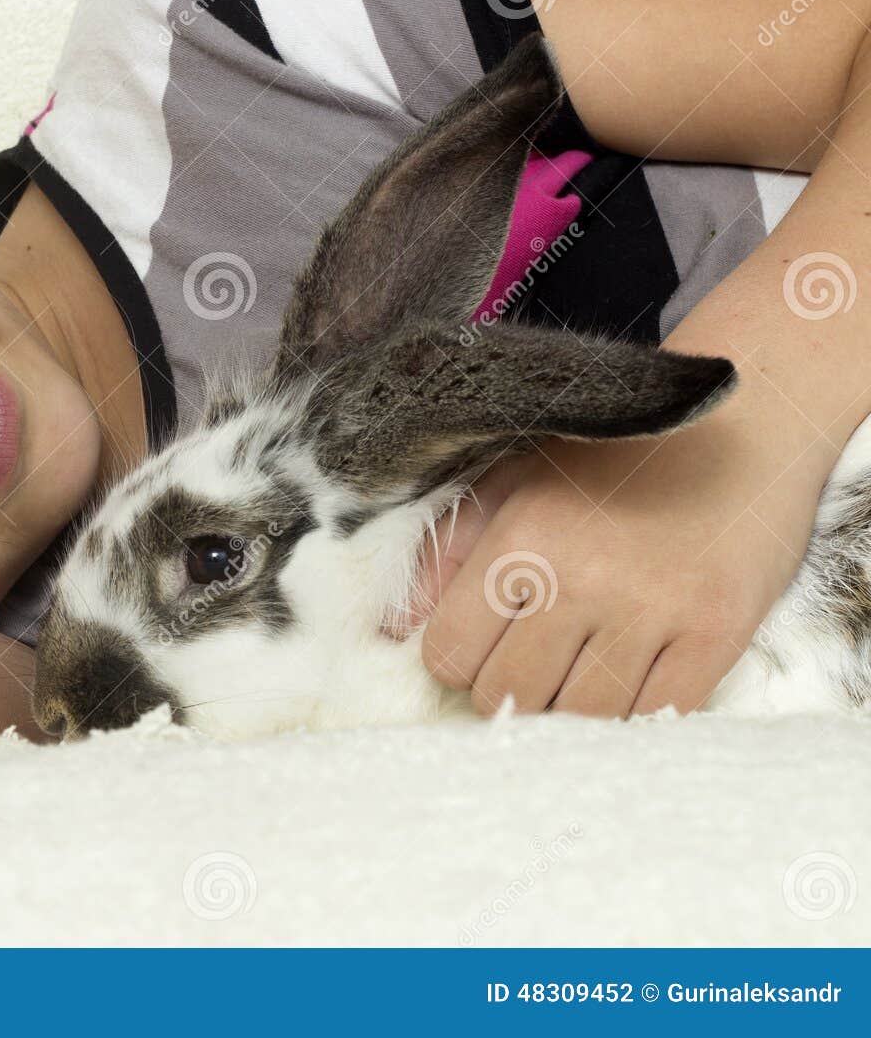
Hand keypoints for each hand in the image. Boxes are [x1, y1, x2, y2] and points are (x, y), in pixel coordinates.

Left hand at [406, 404, 817, 717]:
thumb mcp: (512, 481)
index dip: (458, 659)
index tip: (482, 644)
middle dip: (509, 688)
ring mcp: (652, 609)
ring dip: (570, 706)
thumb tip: (395, 630)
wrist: (743, 423)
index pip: (448, 654)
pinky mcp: (717, 632)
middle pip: (507, 694)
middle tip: (534, 660)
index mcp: (519, 539)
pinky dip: (636, 713)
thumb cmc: (611, 457)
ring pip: (578, 715)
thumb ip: (447, 553)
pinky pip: (655, 715)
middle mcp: (580, 579)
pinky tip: (633, 677)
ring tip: (582, 667)